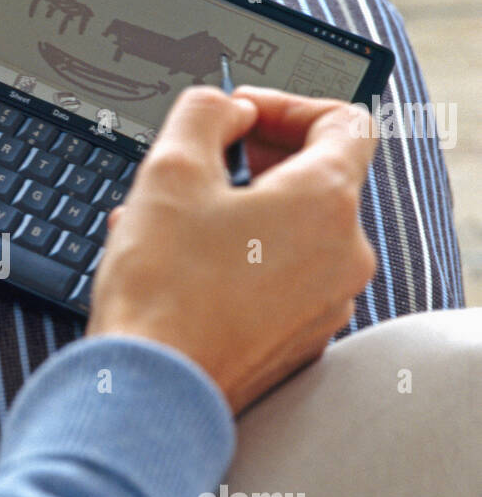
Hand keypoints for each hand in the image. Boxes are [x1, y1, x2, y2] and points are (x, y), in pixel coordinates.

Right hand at [87, 85, 377, 414]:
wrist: (152, 391)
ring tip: (176, 221)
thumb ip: (206, 114)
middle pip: (318, 180)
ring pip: (293, 235)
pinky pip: (280, 282)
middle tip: (206, 165)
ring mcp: (326, 304)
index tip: (241, 118)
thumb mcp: (169, 170)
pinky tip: (183, 268)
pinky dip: (242, 262)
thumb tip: (227, 111)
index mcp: (326, 202)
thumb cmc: (162, 289)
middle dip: (258, 161)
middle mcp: (343, 255)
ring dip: (241, 214)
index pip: (343, 121)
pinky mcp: (299, 341)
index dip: (287, 105)